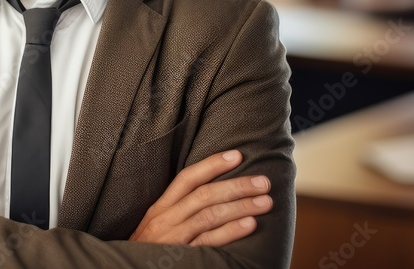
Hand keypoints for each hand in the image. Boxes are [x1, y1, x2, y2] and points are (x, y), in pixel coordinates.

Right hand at [129, 150, 272, 245]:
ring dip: (240, 206)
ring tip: (265, 201)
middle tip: (263, 182)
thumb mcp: (156, 225)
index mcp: (160, 207)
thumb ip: (178, 210)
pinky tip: (250, 224)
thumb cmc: (148, 250)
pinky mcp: (180, 257)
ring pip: (209, 215)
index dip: (212, 164)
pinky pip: (208, 241)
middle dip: (236, 185)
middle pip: (204, 195)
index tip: (237, 155)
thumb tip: (211, 193)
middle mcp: (165, 218)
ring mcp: (172, 238)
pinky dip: (230, 231)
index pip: (187, 178)